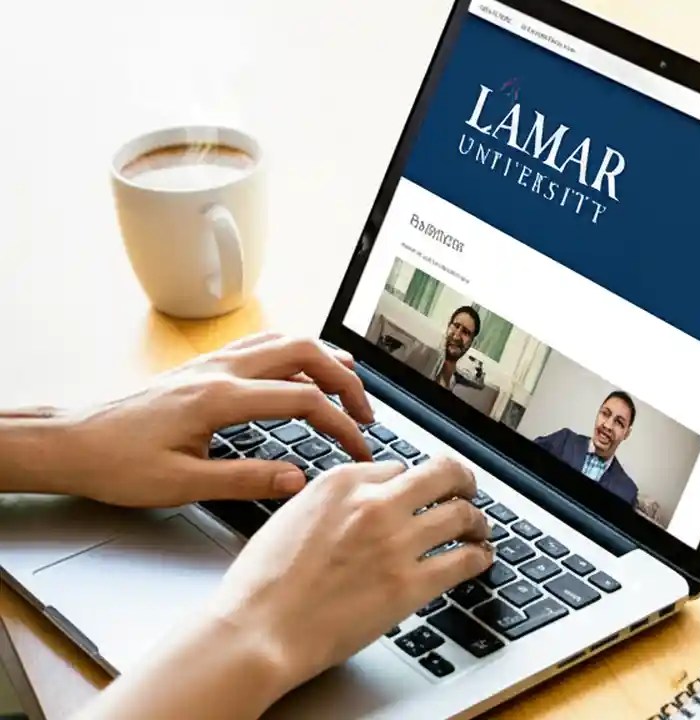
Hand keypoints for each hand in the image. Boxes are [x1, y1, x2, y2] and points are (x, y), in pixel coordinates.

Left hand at [56, 332, 375, 506]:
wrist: (73, 442)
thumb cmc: (117, 463)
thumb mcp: (182, 484)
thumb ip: (245, 480)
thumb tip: (297, 480)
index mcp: (220, 398)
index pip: (303, 400)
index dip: (341, 424)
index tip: (358, 448)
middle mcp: (221, 371)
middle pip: (305, 353)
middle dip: (345, 380)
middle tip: (364, 413)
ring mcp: (212, 364)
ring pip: (285, 341)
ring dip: (324, 360)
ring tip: (349, 387)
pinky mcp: (205, 368)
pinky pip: (263, 346)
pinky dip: (296, 355)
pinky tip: (302, 370)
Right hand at [76, 457, 494, 719]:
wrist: (257, 630)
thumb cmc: (262, 585)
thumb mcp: (291, 517)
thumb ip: (333, 503)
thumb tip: (360, 503)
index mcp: (342, 482)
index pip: (398, 467)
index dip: (412, 483)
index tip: (421, 492)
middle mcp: (375, 504)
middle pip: (443, 473)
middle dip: (462, 479)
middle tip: (468, 490)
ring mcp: (397, 543)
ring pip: (462, 514)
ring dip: (477, 521)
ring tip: (479, 529)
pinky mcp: (411, 584)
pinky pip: (464, 560)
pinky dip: (480, 556)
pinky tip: (480, 558)